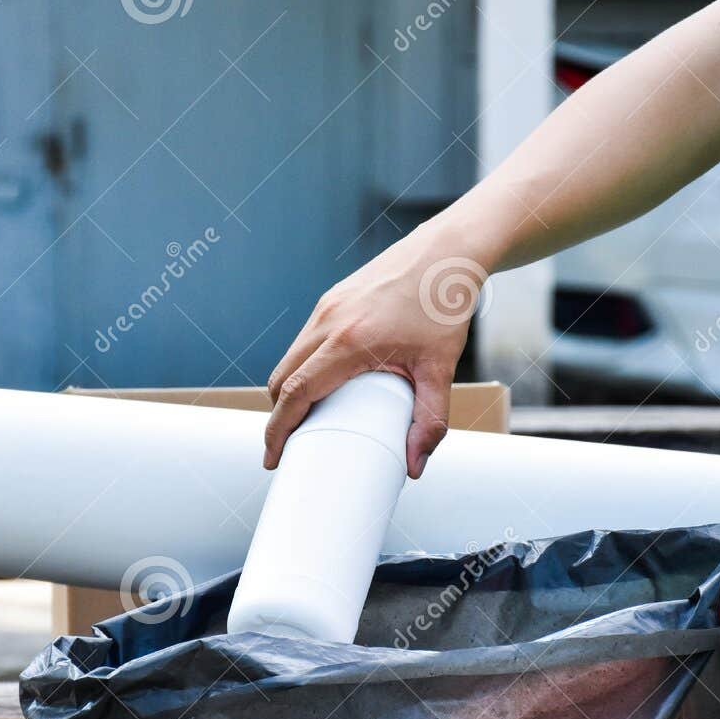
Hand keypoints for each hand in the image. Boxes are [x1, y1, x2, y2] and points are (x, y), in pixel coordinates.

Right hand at [264, 228, 490, 478]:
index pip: (295, 393)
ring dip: (289, 391)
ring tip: (306, 419)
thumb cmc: (443, 304)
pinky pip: (304, 341)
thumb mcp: (440, 368)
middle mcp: (328, 321)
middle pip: (281, 379)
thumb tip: (416, 465)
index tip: (273, 456)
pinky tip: (322, 382)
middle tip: (289, 446)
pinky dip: (303, 367)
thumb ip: (430, 420)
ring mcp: (327, 307)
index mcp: (348, 341)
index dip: (278, 430)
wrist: (447, 252)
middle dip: (279, 416)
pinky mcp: (332, 299)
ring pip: (290, 358)